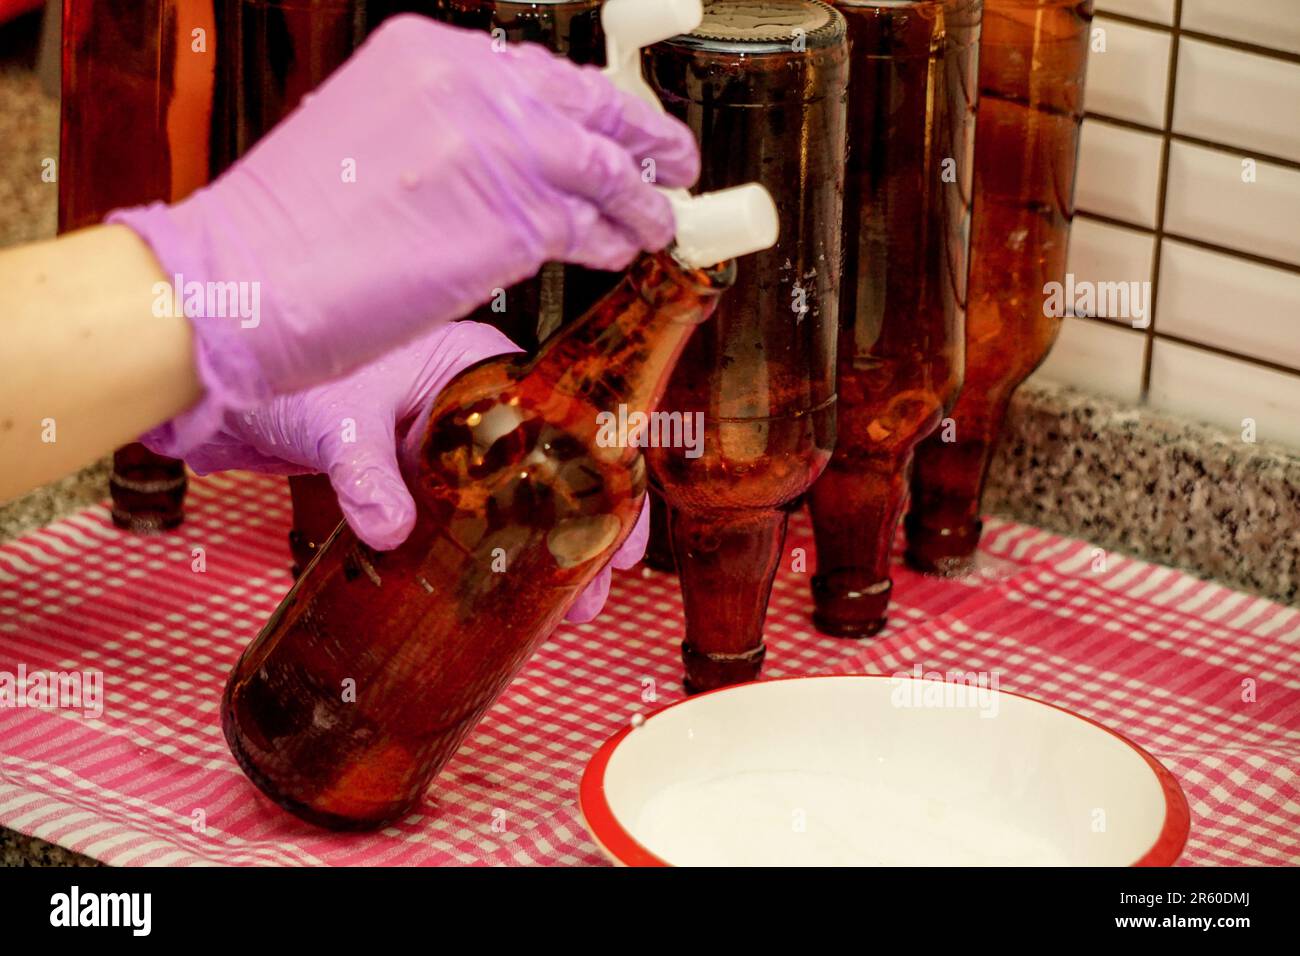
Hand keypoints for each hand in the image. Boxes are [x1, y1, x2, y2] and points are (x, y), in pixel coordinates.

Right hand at [111, 14, 698, 456]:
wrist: (246, 280)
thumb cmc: (288, 228)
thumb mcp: (368, 133)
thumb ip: (447, 133)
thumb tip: (510, 164)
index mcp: (430, 54)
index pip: (539, 73)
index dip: (588, 106)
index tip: (617, 124)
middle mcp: (476, 87)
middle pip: (591, 105)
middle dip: (645, 135)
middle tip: (675, 160)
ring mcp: (503, 150)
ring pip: (606, 169)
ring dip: (641, 200)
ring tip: (661, 220)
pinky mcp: (517, 223)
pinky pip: (592, 228)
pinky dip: (616, 240)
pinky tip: (624, 250)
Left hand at [176, 321, 646, 622]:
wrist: (217, 386)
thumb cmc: (279, 368)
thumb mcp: (339, 415)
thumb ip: (366, 471)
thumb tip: (391, 530)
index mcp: (479, 365)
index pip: (570, 420)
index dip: (607, 481)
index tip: (618, 538)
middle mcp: (474, 405)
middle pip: (554, 473)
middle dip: (578, 537)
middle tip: (590, 597)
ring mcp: (446, 447)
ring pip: (515, 505)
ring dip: (539, 558)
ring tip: (560, 616)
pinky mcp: (415, 482)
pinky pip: (468, 523)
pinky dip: (488, 560)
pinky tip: (500, 602)